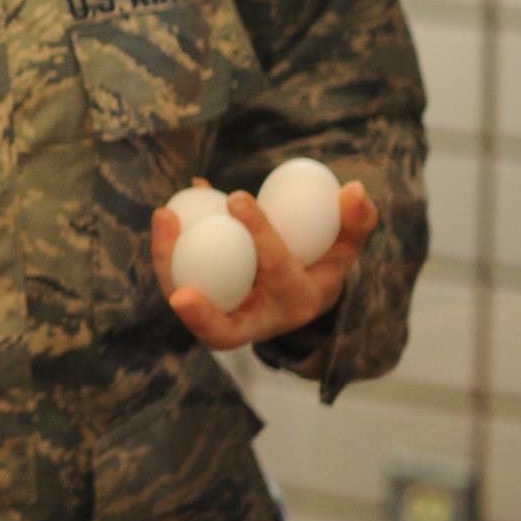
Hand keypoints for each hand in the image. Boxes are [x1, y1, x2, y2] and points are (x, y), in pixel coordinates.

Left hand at [153, 179, 380, 350]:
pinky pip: (180, 284)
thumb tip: (355, 189)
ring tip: (165, 216)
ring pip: (192, 310)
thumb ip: (355, 222)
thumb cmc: (321, 263)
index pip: (278, 271)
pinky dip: (168, 255)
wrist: (298, 294)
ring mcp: (228, 320)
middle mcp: (261, 322)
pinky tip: (167, 214)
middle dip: (203, 317)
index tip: (238, 196)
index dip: (260, 235)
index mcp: (298, 302)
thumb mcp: (343, 247)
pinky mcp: (205, 310)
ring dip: (168, 269)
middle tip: (181, 292)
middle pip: (227, 331)